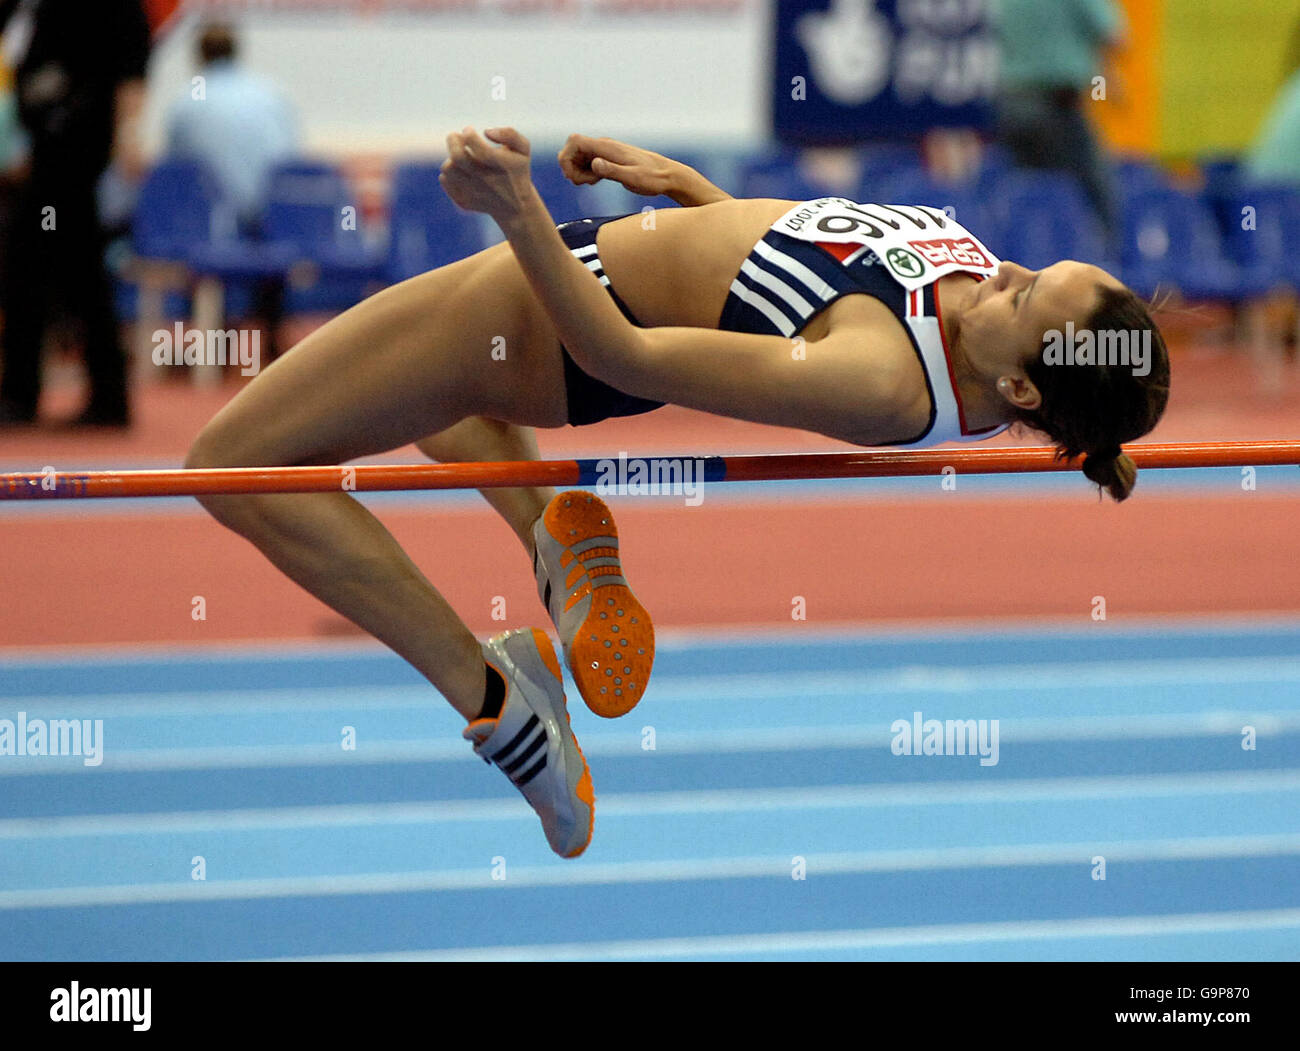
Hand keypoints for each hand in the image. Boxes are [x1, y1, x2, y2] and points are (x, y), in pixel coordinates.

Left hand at [439, 126, 534, 218]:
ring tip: (462, 157)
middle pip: (457, 157)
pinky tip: (461, 172)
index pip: (476, 146)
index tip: (469, 130)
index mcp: (502, 165)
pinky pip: (445, 180)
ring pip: (448, 168)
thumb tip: (487, 132)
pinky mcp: (464, 202)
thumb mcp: (522, 149)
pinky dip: (450, 172)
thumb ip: (510, 134)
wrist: (516, 209)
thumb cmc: (517, 171)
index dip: (468, 134)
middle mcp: (487, 181)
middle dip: (453, 141)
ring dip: (452, 158)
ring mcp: (474, 193)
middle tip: (455, 136)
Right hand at [557, 134, 678, 196]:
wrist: (667, 175)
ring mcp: (604, 152)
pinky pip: (586, 163)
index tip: (573, 176)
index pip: (574, 141)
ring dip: (578, 172)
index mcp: (607, 147)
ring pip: (577, 157)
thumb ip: (612, 170)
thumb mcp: (632, 178)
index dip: (566, 157)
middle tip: (585, 183)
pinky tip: (596, 181)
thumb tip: (594, 163)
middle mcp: (603, 146)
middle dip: (570, 167)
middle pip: (572, 149)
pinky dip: (585, 173)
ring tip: (594, 183)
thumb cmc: (652, 178)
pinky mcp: (607, 159)